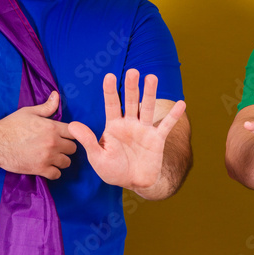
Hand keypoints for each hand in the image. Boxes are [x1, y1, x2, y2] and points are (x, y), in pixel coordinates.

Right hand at [0, 91, 76, 179]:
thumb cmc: (11, 125)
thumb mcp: (29, 112)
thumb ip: (47, 107)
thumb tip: (56, 95)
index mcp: (52, 127)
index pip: (75, 132)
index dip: (71, 134)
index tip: (64, 136)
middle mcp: (53, 142)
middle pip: (73, 148)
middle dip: (66, 148)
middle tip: (57, 147)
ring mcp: (47, 157)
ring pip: (67, 162)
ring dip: (61, 160)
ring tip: (53, 157)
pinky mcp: (40, 169)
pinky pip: (57, 174)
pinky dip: (54, 172)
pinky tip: (48, 167)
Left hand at [68, 69, 185, 192]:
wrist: (134, 183)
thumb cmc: (113, 170)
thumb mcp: (97, 157)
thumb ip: (88, 140)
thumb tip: (71, 125)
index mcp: (113, 126)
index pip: (112, 104)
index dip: (110, 91)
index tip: (109, 76)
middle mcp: (129, 124)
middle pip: (131, 101)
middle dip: (131, 87)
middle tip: (133, 72)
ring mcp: (144, 130)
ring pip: (148, 108)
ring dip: (150, 93)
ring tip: (152, 77)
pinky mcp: (157, 139)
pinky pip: (166, 126)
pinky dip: (174, 116)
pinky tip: (182, 104)